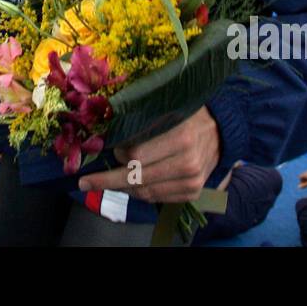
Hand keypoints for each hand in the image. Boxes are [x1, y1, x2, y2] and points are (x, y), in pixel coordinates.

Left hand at [78, 105, 220, 204]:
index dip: (118, 153)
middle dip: (107, 180)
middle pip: (137, 177)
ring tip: (104, 182)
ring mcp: (192, 181)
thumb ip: (141, 119)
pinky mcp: (192, 192)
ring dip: (121, 188)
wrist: (221, 131)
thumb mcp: (167, 107)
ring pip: (145, 192)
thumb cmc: (188, 114)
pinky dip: (139, 193)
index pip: (136, 154)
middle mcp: (188, 162)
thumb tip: (107, 128)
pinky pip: (157, 198)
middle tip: (85, 182)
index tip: (109, 148)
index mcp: (181, 137)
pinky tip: (128, 185)